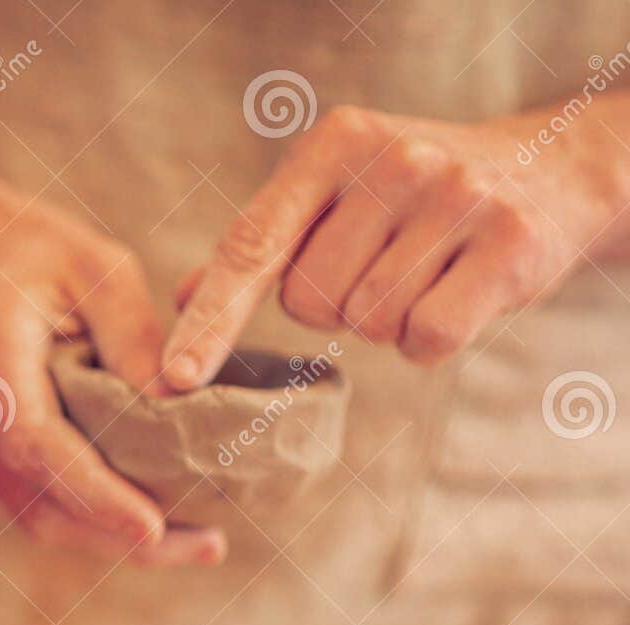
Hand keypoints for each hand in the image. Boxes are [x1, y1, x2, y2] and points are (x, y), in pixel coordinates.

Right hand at [0, 157, 225, 564]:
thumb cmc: (14, 240)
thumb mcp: (93, 265)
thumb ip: (136, 339)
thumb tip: (181, 411)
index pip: (37, 447)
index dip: (97, 495)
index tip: (155, 527)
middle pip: (41, 503)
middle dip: (121, 537)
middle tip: (207, 546)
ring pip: (35, 513)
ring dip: (109, 535)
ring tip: (189, 540)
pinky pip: (30, 495)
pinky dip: (85, 512)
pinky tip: (140, 509)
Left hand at [164, 103, 623, 387]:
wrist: (550, 169)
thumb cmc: (413, 197)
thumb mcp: (336, 192)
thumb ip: (263, 242)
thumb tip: (185, 296)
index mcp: (334, 144)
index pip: (251, 246)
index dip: (210, 320)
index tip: (175, 378)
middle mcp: (393, 160)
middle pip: (309, 302)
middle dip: (335, 304)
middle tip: (384, 262)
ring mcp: (456, 198)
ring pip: (367, 324)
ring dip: (386, 318)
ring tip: (424, 269)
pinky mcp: (509, 244)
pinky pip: (426, 339)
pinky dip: (430, 339)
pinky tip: (456, 294)